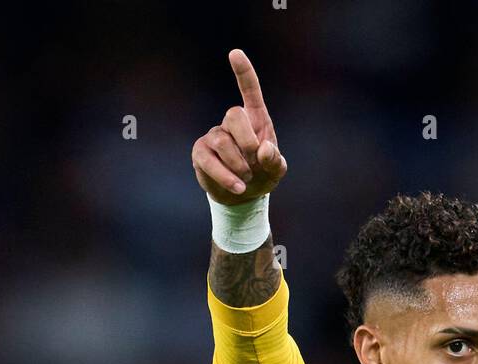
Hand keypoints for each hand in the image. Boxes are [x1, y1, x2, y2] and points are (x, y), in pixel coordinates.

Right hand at [191, 49, 287, 204]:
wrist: (244, 197)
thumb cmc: (262, 175)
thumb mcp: (276, 171)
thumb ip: (275, 160)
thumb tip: (263, 149)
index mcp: (255, 119)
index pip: (250, 91)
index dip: (243, 73)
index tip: (235, 53)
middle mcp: (233, 123)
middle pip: (234, 114)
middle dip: (246, 140)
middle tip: (254, 160)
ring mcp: (214, 136)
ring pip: (222, 141)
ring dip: (238, 164)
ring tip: (247, 178)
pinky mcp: (201, 152)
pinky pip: (209, 160)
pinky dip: (226, 176)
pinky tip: (238, 187)